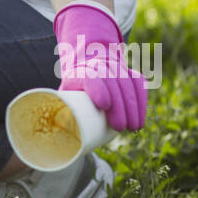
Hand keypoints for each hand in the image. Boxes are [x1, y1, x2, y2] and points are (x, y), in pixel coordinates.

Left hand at [55, 0, 146, 131]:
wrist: (87, 66)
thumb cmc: (73, 91)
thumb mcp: (62, 96)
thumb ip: (59, 110)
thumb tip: (55, 133)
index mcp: (79, 71)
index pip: (90, 76)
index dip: (97, 88)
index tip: (103, 105)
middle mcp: (98, 65)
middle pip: (112, 81)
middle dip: (119, 105)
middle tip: (121, 127)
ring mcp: (115, 66)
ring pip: (128, 82)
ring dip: (133, 106)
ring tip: (134, 127)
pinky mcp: (128, 71)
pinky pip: (138, 83)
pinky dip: (141, 100)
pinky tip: (140, 117)